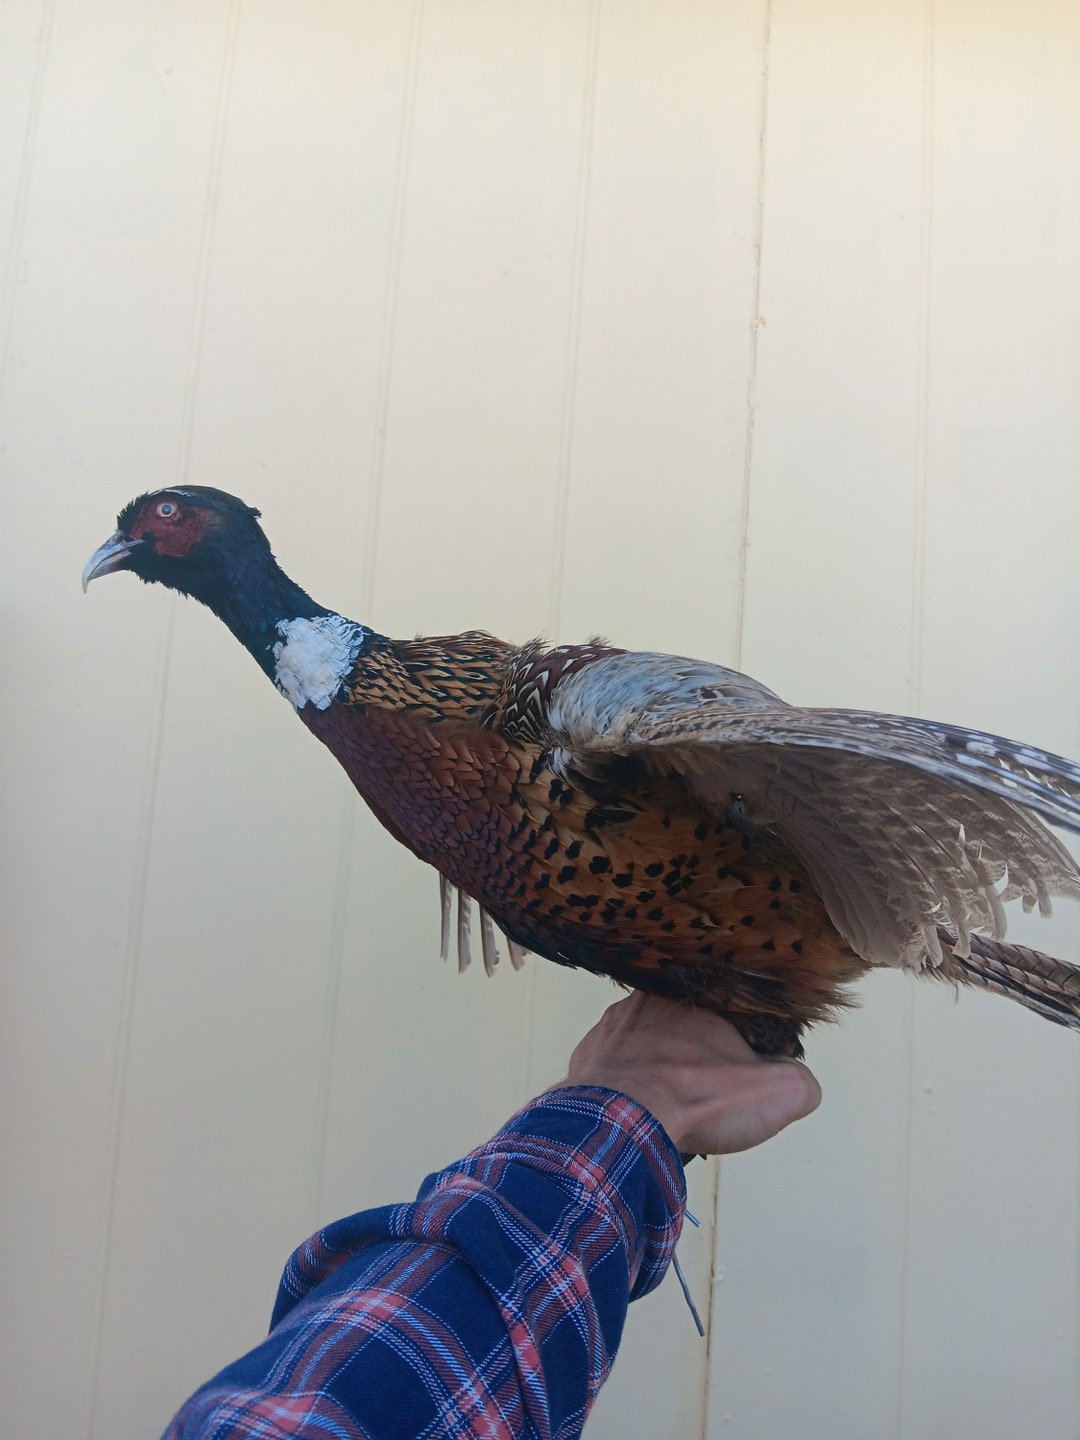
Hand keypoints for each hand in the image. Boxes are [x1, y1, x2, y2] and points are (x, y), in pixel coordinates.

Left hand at [564, 993, 820, 1155]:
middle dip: (698, 1059)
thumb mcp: (778, 1092)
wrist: (623, 1123)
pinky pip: (615, 1070)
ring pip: (646, 1048)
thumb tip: (802, 1085)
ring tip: (677, 1109)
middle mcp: (646, 1000)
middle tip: (709, 1096)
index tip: (743, 1075)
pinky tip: (644, 1112)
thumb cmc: (698, 1098)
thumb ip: (801, 1082)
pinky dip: (630, 1089)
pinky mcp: (586, 1060)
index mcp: (694, 995)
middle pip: (684, 1028)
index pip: (727, 1010)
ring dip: (661, 1073)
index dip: (741, 1045)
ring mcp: (610, 1029)